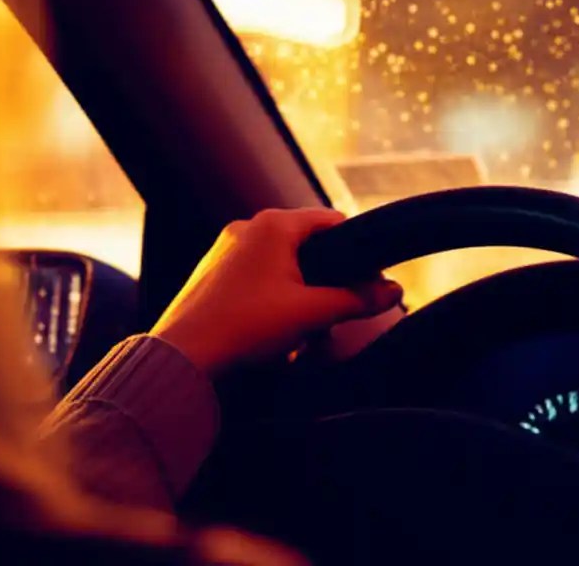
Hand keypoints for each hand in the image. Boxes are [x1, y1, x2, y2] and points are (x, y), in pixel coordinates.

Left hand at [150, 208, 402, 373]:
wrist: (183, 356)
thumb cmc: (246, 326)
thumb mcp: (312, 314)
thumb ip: (357, 300)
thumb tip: (395, 292)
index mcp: (275, 225)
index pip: (334, 222)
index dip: (359, 251)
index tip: (371, 283)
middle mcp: (248, 227)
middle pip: (309, 246)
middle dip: (327, 282)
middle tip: (336, 315)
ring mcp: (226, 249)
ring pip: (283, 265)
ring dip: (301, 296)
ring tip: (303, 334)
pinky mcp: (213, 273)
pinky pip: (257, 278)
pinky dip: (274, 301)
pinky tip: (274, 335)